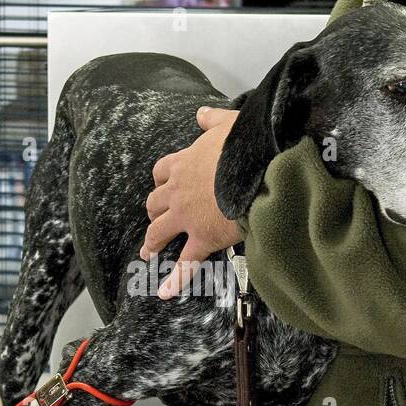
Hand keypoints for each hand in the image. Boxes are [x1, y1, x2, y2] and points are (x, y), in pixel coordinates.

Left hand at [139, 106, 241, 299]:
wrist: (258, 168)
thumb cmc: (246, 145)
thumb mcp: (229, 123)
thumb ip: (212, 119)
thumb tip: (201, 113)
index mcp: (184, 163)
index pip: (162, 171)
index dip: (161, 180)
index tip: (162, 185)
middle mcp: (178, 191)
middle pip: (154, 203)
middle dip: (152, 211)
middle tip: (153, 220)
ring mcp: (186, 217)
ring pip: (158, 231)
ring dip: (151, 242)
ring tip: (147, 251)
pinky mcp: (201, 238)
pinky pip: (185, 263)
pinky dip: (174, 280)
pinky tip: (164, 292)